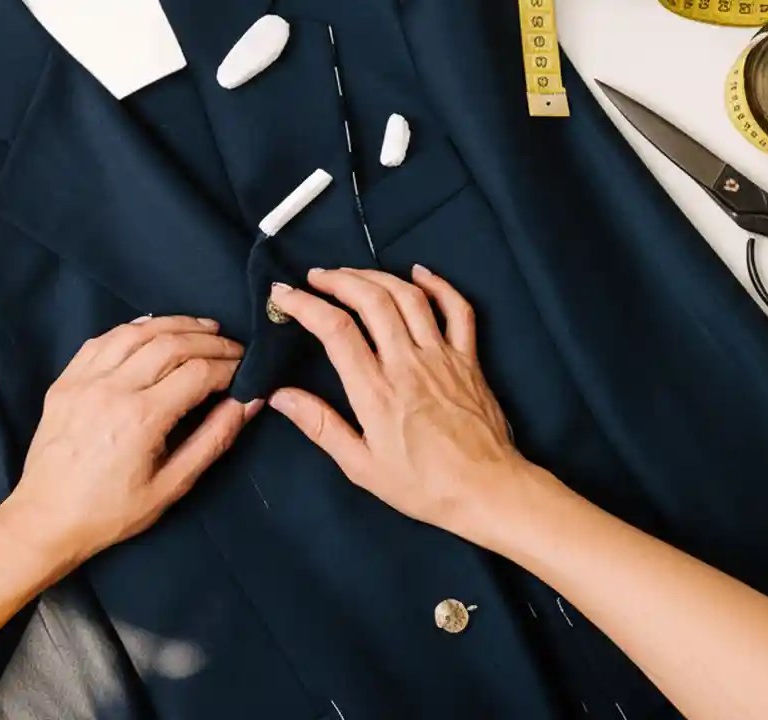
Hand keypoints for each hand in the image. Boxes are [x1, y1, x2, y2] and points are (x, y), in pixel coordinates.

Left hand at [0, 316, 261, 578]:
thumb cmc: (112, 512)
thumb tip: (248, 402)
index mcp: (141, 418)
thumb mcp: (172, 485)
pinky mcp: (65, 381)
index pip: (197, 372)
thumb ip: (213, 440)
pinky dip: (133, 328)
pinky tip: (153, 327)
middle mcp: (111, 389)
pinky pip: (102, 340)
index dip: (229, 366)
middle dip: (209, 341)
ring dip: (174, 324)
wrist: (47, 520)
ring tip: (203, 328)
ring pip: (136, 332)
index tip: (246, 369)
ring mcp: (83, 381)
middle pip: (170, 344)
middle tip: (233, 347)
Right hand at [267, 266, 562, 550]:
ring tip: (352, 274)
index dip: (305, 305)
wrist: (488, 490)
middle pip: (371, 301)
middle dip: (338, 280)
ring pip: (408, 297)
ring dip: (376, 276)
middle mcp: (408, 364)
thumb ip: (320, 425)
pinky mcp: (469, 359)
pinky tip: (419, 272)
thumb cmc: (424, 486)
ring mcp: (442, 357)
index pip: (335, 331)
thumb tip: (280, 396)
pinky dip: (438, 284)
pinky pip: (457, 309)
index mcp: (377, 392)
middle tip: (315, 277)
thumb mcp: (361, 466)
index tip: (284, 295)